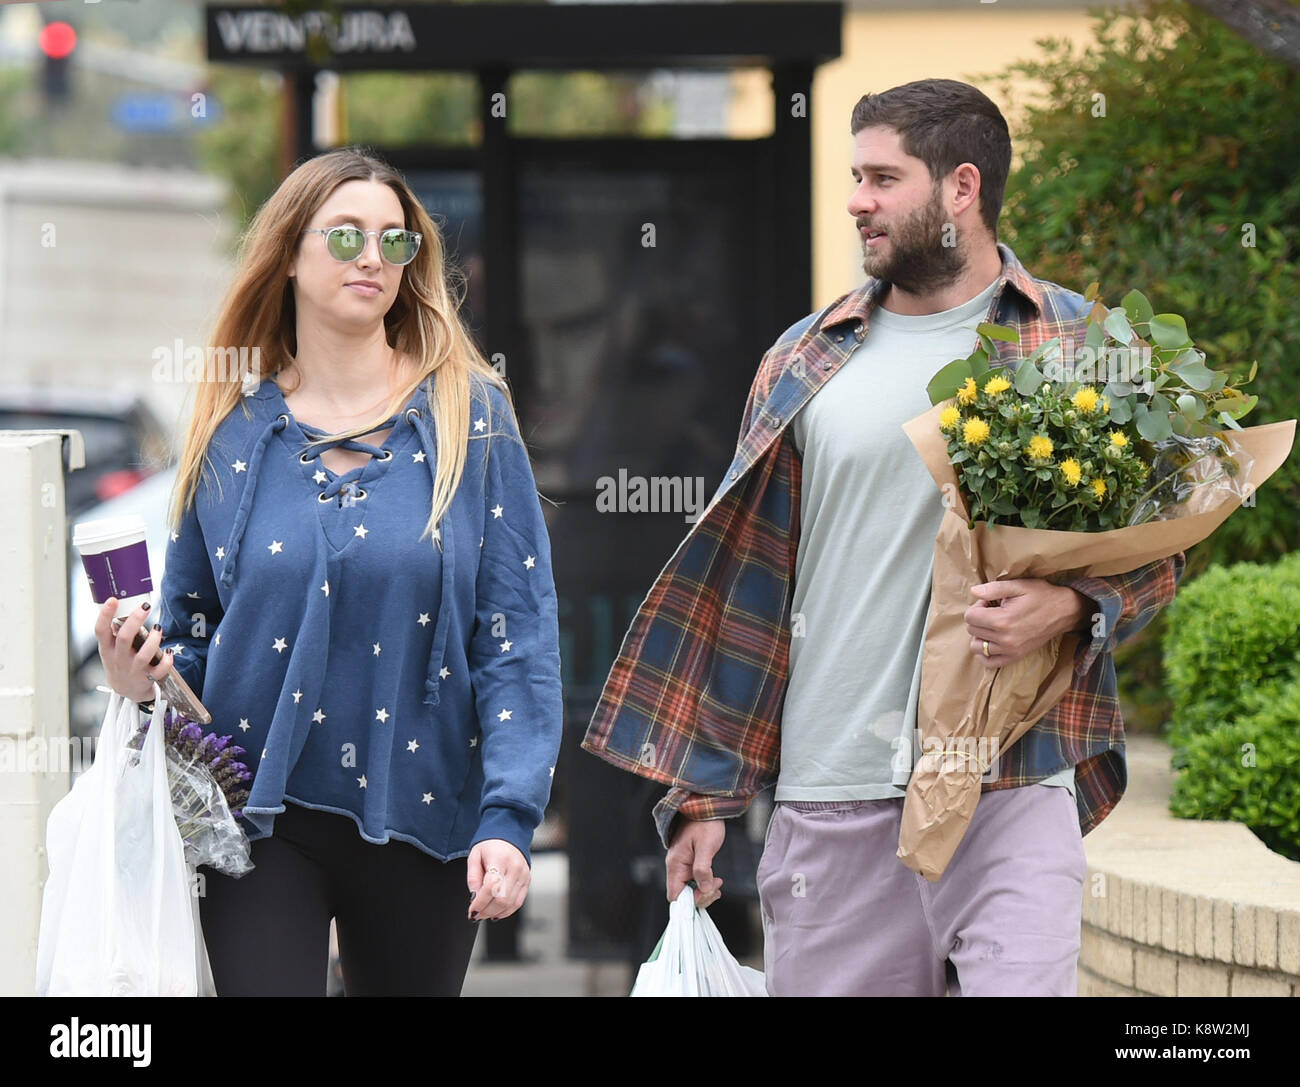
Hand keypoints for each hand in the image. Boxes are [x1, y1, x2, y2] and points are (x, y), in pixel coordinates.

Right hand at [94, 598, 173, 702]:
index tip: (113, 600)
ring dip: (154, 640)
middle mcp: (118, 660)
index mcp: (107, 649)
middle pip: (124, 638)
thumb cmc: (120, 662)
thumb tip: (123, 607)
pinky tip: (169, 652)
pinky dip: (167, 660)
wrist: (126, 691)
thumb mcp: (111, 649)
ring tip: (159, 629)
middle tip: (145, 607)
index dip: (105, 615)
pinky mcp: (147, 679)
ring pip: (144, 655)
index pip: (100, 631)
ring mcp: (133, 670)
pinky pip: (159, 670)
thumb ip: (114, 632)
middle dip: (135, 621)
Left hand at [467, 839, 528, 921]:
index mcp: (500, 858)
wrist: (509, 836)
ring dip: (494, 913)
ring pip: (510, 903)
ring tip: (484, 913)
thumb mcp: (474, 856)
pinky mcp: (527, 881)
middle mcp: (515, 867)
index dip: (480, 902)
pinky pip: (518, 903)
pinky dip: (506, 911)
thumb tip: (474, 898)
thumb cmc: (490, 846)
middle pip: (502, 898)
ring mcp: (523, 875)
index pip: (491, 886)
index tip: (471, 911)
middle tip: (475, 915)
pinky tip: (495, 912)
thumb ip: (473, 878)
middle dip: (486, 911)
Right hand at [665, 817, 724, 906]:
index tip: (708, 892)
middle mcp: (675, 866)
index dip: (691, 901)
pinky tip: (715, 881)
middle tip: (717, 887)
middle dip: (701, 896)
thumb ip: (703, 869)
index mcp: (675, 864)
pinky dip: (704, 884)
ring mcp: (681, 865)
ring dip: (704, 891)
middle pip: (682, 895)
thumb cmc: (705, 823)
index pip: (675, 896)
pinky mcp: (688, 863)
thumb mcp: (706, 846)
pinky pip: (693, 881)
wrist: (706, 807)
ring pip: (689, 890)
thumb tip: (704, 889)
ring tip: (718, 883)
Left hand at [964, 579, 1089, 668]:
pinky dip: (984, 653)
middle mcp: (1005, 639)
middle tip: (993, 610)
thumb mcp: (1019, 586)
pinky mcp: (1016, 656)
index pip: (970, 617)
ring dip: (979, 634)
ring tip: (992, 625)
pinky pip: (989, 662)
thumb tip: (973, 591)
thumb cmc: (1041, 596)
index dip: (977, 606)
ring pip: (977, 646)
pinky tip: (989, 641)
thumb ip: (993, 588)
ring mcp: (1010, 650)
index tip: (990, 602)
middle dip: (978, 618)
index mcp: (1003, 620)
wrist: (1064, 611)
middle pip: (972, 630)